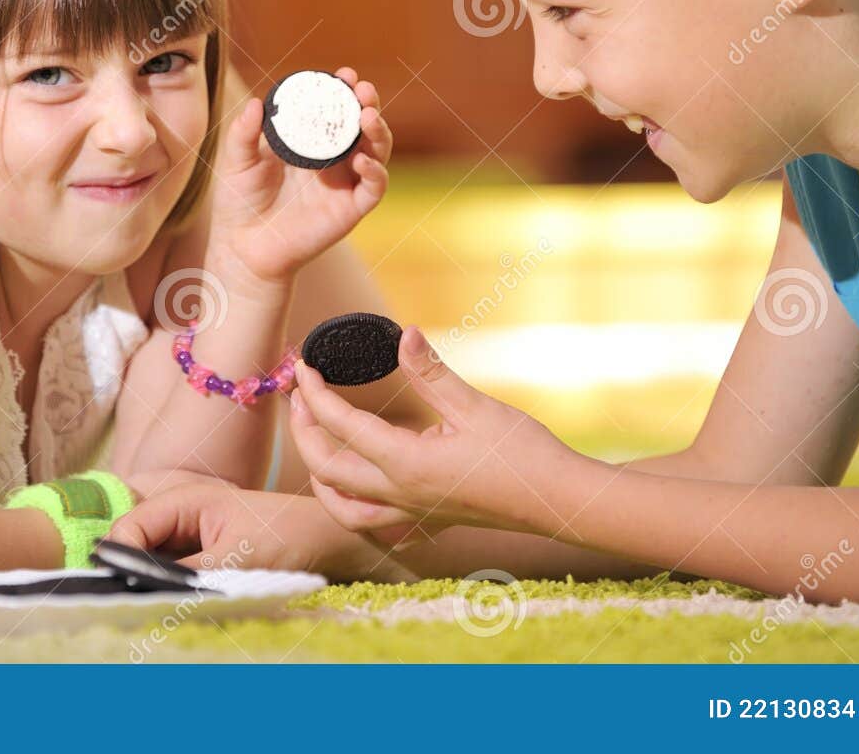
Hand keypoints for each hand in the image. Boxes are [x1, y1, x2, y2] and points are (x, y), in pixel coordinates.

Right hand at [106, 483, 414, 581]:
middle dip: (134, 576)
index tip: (125, 593)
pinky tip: (183, 606)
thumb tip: (143, 592)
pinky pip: (173, 576)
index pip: (128, 529)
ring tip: (163, 608)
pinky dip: (175, 591)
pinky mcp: (202, 556)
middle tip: (142, 607)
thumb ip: (185, 574)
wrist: (331, 539)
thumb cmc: (288, 535)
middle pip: (134, 547)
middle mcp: (180, 515)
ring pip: (151, 565)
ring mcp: (190, 536)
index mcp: (183, 500)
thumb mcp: (235, 557)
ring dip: (155, 587)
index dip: (119, 559)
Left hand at [208, 67, 390, 286]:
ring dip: (379, 131)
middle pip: (362, 125)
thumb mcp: (237, 161)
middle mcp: (333, 159)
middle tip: (362, 89)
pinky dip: (375, 172)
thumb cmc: (240, 201)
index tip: (344, 74)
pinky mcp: (351, 208)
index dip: (343, 91)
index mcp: (310, 141)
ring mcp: (345, 182)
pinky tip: (362, 160)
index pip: (334, 109)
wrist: (244, 245)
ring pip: (377, 151)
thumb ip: (243, 133)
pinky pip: (374, 187)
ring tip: (368, 116)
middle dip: (368, 103)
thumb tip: (254, 103)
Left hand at [290, 326, 578, 536]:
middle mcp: (401, 494)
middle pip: (327, 470)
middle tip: (299, 395)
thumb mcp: (476, 406)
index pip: (342, 425)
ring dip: (319, 476)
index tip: (303, 366)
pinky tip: (356, 491)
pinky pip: (374, 525)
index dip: (315, 393)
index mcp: (407, 463)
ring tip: (313, 443)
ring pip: (343, 508)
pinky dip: (352, 508)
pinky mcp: (429, 520)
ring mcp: (413, 514)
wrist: (559, 501)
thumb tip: (404, 334)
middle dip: (304, 431)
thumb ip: (433, 372)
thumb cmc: (522, 453)